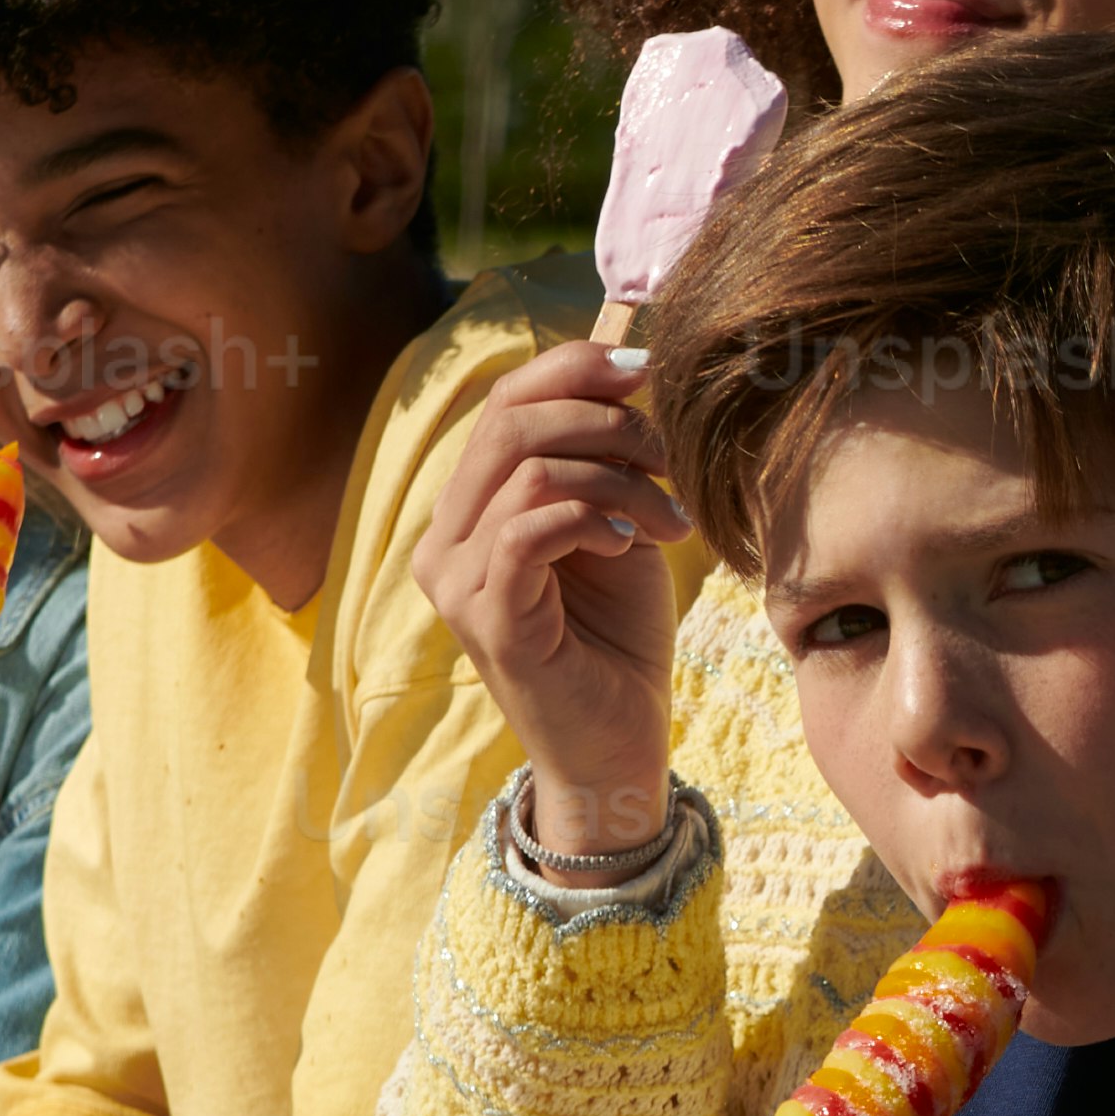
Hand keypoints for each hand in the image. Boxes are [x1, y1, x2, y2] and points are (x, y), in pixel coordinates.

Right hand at [412, 350, 684, 841]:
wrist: (618, 747)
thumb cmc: (618, 639)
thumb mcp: (616, 527)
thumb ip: (603, 460)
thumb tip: (625, 368)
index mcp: (469, 509)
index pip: (504, 402)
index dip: (573, 368)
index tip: (648, 370)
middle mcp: (444, 539)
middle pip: (510, 421)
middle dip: (605, 419)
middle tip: (669, 454)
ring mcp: (457, 581)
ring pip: (531, 472)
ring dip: (619, 479)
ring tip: (670, 518)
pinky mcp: (488, 619)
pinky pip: (530, 530)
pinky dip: (593, 518)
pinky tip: (634, 542)